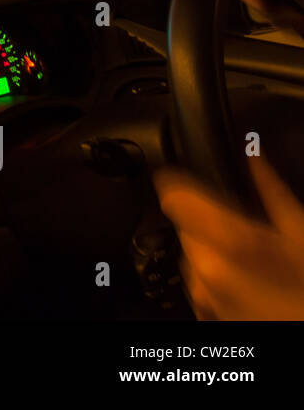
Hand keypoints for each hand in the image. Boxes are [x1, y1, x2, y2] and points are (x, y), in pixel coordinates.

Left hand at [155, 160, 303, 319]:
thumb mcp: (300, 230)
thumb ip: (271, 189)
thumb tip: (254, 155)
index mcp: (230, 240)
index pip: (174, 196)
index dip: (177, 182)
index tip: (178, 176)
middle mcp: (207, 268)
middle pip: (185, 224)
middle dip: (207, 222)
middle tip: (243, 231)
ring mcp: (204, 294)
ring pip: (191, 251)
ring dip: (211, 249)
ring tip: (250, 260)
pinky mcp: (205, 311)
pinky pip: (198, 279)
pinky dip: (213, 274)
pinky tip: (244, 279)